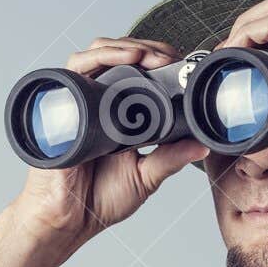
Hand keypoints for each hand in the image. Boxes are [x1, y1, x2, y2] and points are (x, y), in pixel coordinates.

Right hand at [9, 37, 207, 246]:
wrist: (68, 220)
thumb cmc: (99, 201)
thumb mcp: (146, 176)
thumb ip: (171, 158)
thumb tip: (204, 144)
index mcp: (120, 114)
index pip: (138, 72)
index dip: (159, 60)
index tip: (182, 64)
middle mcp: (98, 101)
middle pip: (120, 56)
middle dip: (148, 49)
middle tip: (169, 59)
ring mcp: (80, 99)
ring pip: (99, 52)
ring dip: (127, 47)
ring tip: (150, 57)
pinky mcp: (63, 102)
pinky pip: (76, 67)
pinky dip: (100, 56)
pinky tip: (124, 59)